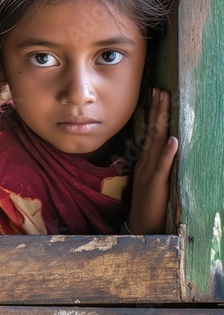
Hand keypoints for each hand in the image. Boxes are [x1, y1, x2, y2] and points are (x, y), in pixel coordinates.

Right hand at [126, 88, 178, 233]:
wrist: (140, 224)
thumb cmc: (148, 203)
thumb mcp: (151, 178)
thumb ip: (155, 162)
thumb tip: (163, 144)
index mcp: (146, 159)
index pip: (151, 131)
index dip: (155, 112)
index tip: (157, 94)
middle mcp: (146, 160)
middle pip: (153, 130)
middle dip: (157, 109)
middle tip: (160, 90)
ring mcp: (150, 170)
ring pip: (156, 141)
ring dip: (161, 122)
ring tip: (163, 103)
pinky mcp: (156, 182)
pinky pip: (162, 165)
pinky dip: (167, 152)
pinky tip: (173, 140)